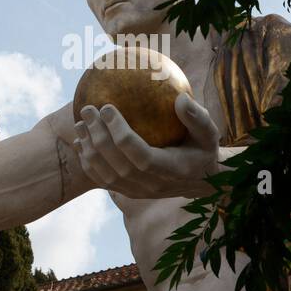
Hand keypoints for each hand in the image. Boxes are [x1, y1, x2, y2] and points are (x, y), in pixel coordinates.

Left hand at [73, 92, 221, 198]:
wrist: (202, 179)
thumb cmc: (204, 148)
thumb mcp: (209, 131)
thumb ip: (197, 117)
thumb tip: (180, 97)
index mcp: (171, 170)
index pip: (140, 155)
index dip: (120, 133)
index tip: (107, 108)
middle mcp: (153, 185)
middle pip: (118, 164)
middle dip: (98, 137)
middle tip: (88, 110)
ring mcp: (139, 192)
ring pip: (106, 175)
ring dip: (89, 150)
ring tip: (80, 124)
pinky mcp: (129, 193)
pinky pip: (103, 181)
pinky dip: (88, 163)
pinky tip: (80, 142)